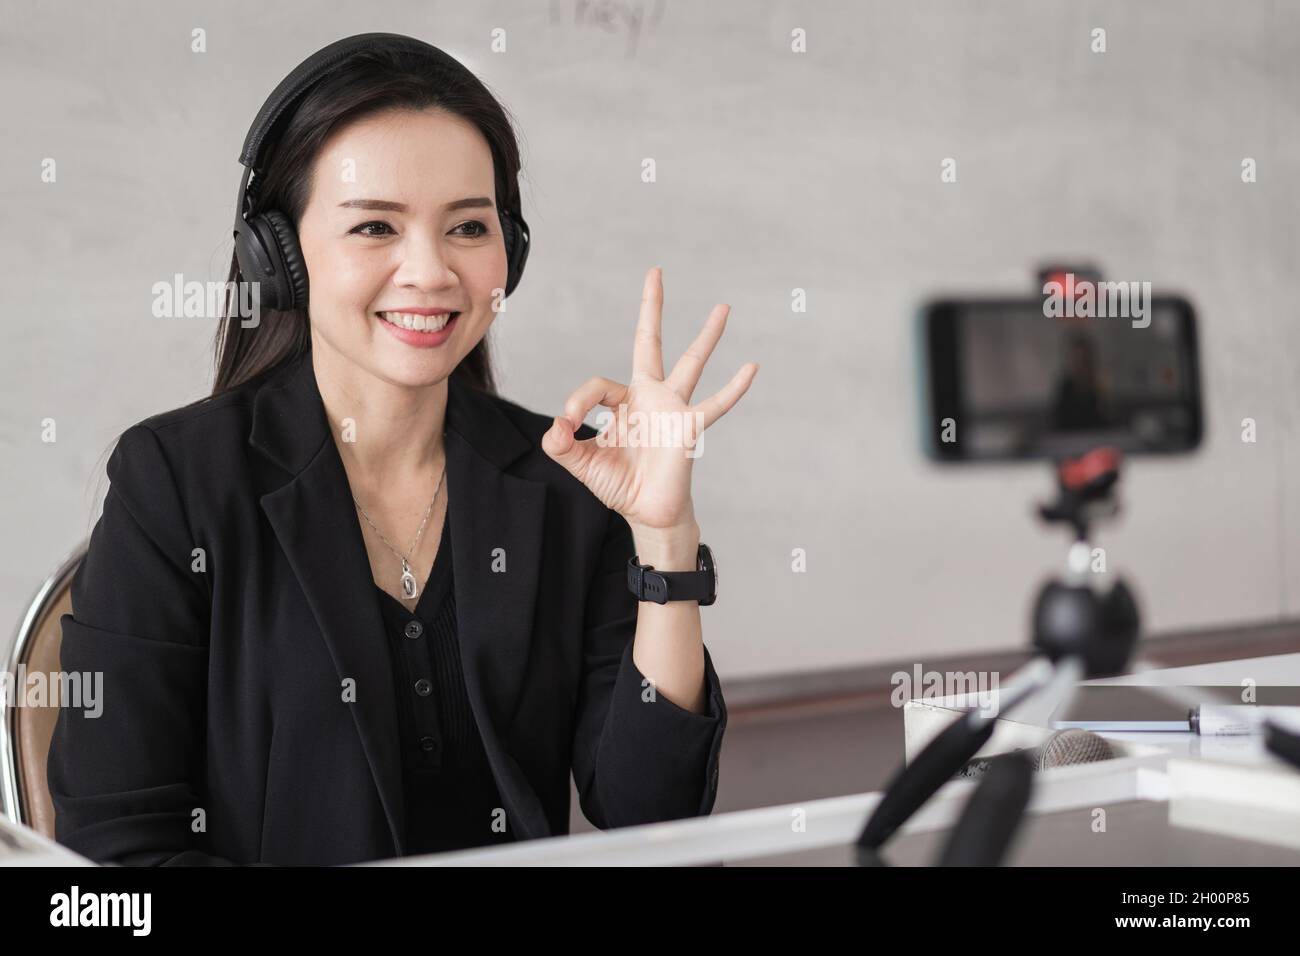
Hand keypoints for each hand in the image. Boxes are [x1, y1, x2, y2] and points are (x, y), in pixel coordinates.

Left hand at [542, 266, 757, 536]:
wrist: (648, 514)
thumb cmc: (619, 486)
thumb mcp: (582, 465)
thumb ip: (563, 446)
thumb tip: (555, 427)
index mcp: (622, 403)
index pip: (597, 386)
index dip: (578, 403)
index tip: (569, 427)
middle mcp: (649, 397)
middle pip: (651, 343)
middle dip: (652, 308)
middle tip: (656, 272)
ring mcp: (672, 409)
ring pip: (691, 364)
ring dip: (707, 336)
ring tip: (723, 307)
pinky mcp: (689, 428)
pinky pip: (715, 405)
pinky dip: (734, 388)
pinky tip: (752, 367)